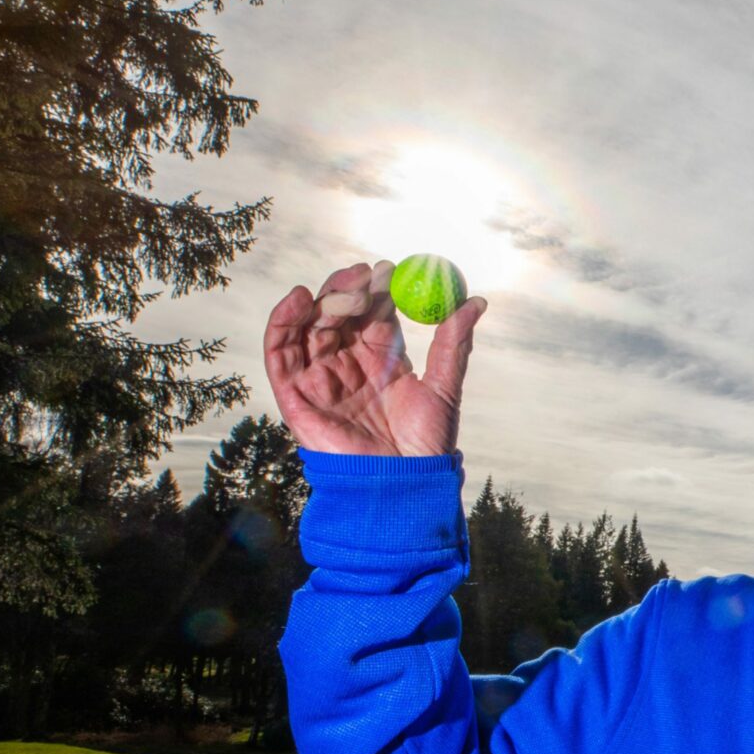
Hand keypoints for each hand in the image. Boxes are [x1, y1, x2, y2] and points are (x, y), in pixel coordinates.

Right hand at [263, 260, 486, 456]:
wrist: (403, 484)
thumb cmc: (426, 444)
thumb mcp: (443, 387)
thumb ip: (453, 343)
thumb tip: (475, 301)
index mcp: (380, 361)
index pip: (372, 315)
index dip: (377, 290)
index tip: (390, 269)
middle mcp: (347, 366)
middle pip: (338, 316)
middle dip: (349, 290)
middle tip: (367, 273)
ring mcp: (319, 379)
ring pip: (310, 328)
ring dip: (324, 301)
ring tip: (348, 287)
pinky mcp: (295, 396)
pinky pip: (279, 353)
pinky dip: (282, 322)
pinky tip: (299, 299)